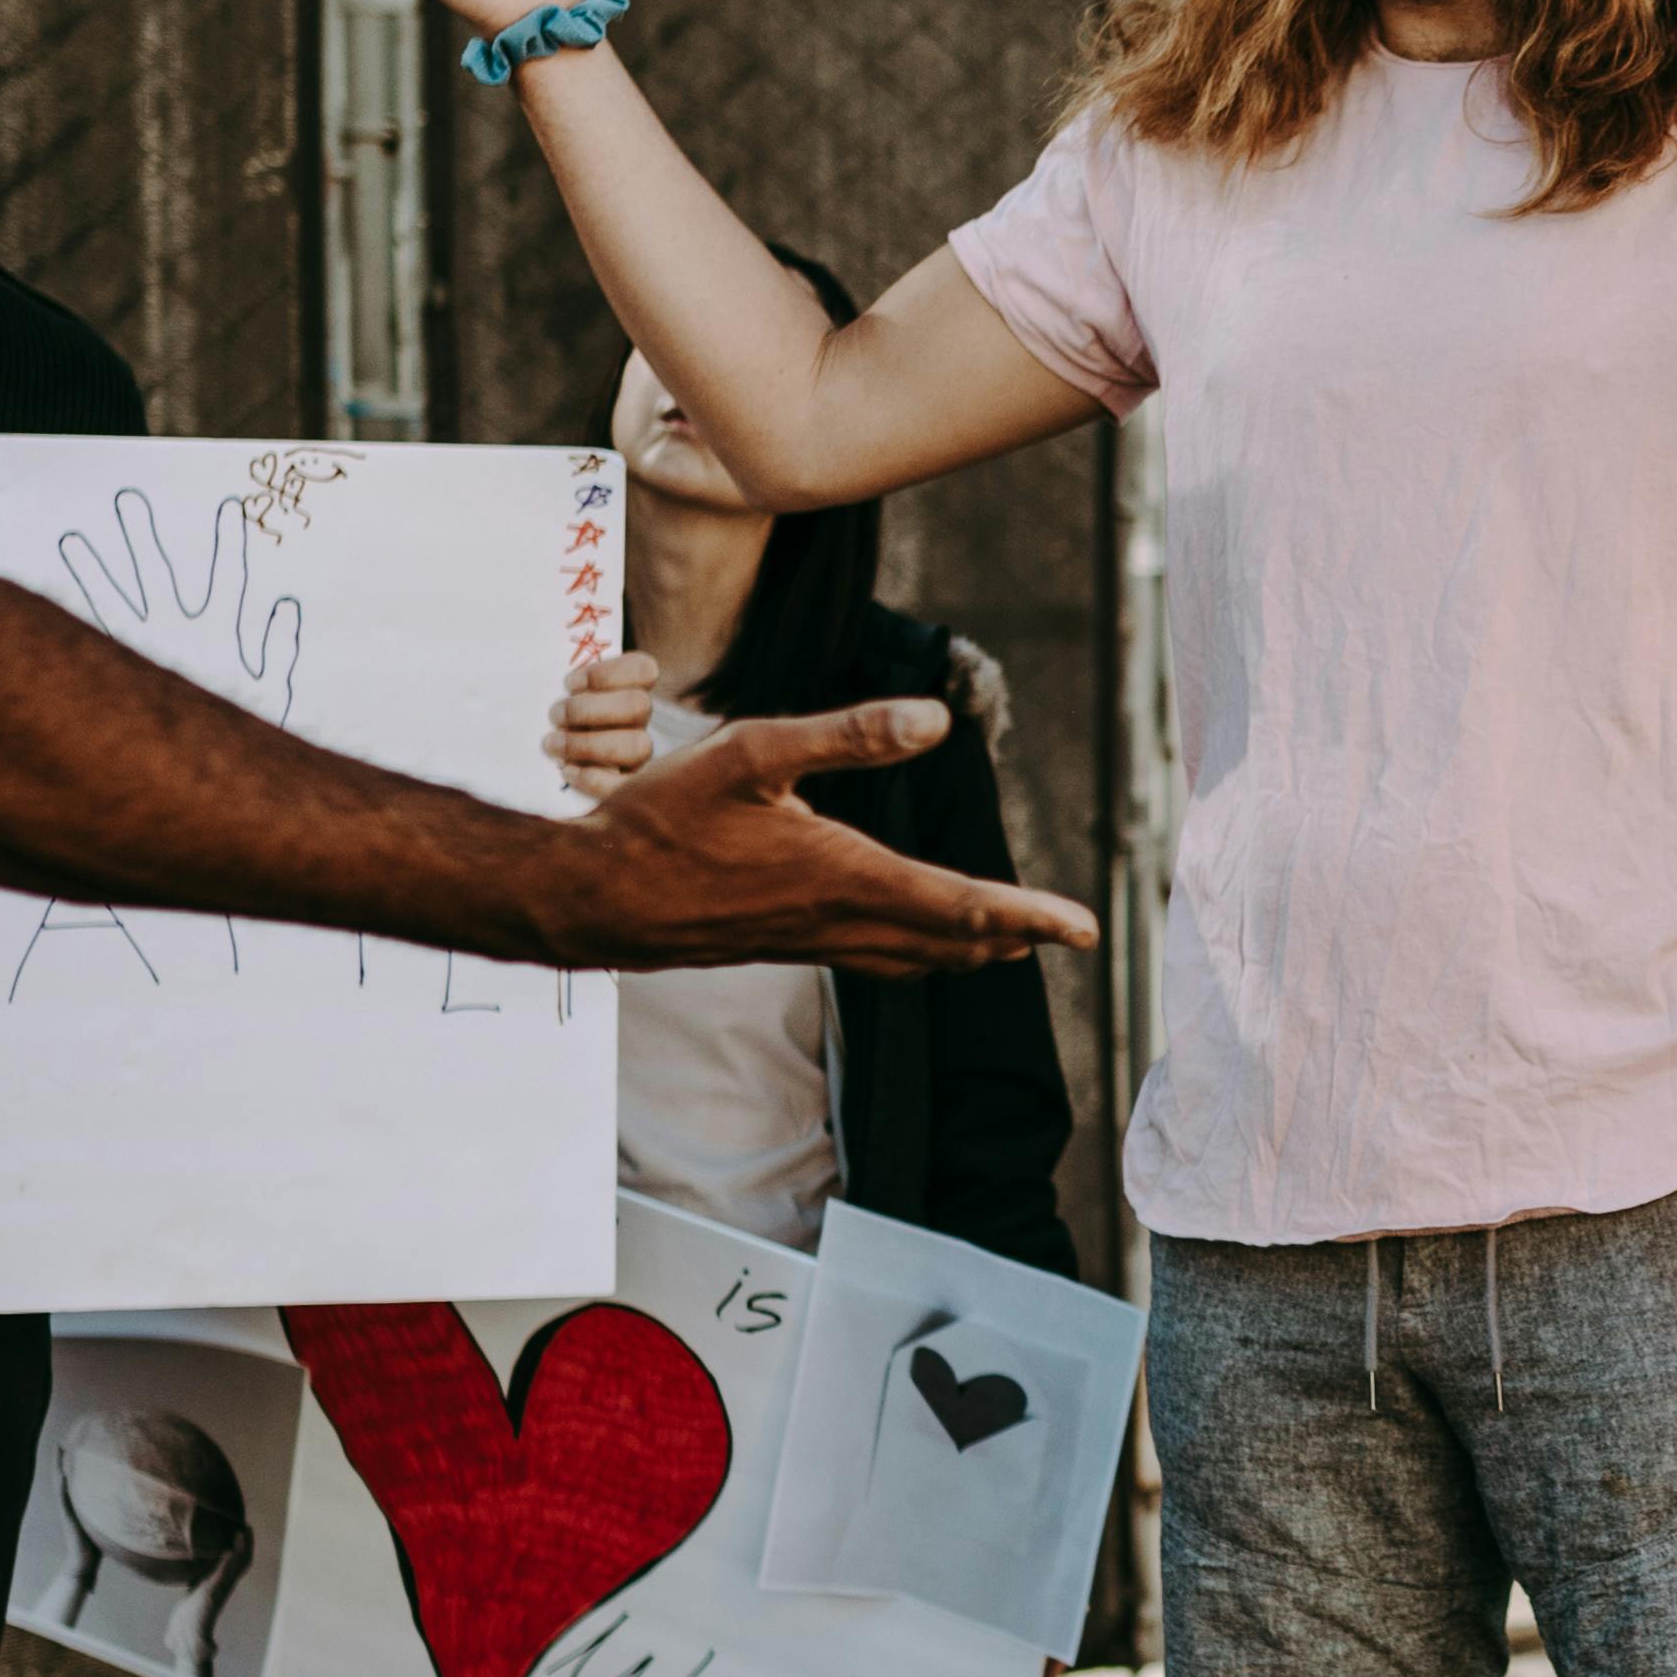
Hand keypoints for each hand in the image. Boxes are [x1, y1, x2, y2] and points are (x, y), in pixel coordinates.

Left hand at [547, 647, 664, 794]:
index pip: (645, 669)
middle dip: (589, 710)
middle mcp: (637, 720)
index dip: (607, 673)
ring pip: (637, 745)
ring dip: (588, 744)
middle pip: (639, 705)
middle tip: (554, 714)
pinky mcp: (629, 787)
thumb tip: (511, 640)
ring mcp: (637, 754)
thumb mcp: (543, 686)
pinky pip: (628, 786)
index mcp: (626, 688)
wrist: (537, 766)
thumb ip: (543, 670)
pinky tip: (566, 771)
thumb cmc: (541, 716)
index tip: (568, 681)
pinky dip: (596, 779)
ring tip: (552, 745)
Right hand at [563, 693, 1097, 973]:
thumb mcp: (752, 754)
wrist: (590, 898)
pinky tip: (910, 940)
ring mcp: (807, 942)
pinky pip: (870, 958)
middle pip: (947, 942)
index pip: (960, 905)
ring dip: (965, 950)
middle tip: (1066, 935)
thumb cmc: (661, 819)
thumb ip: (848, 734)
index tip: (1085, 930)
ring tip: (1007, 943)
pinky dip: (913, 951)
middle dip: (1010, 938)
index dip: (1030, 917)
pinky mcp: (779, 945)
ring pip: (910, 957)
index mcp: (844, 877)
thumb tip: (939, 718)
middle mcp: (836, 921)